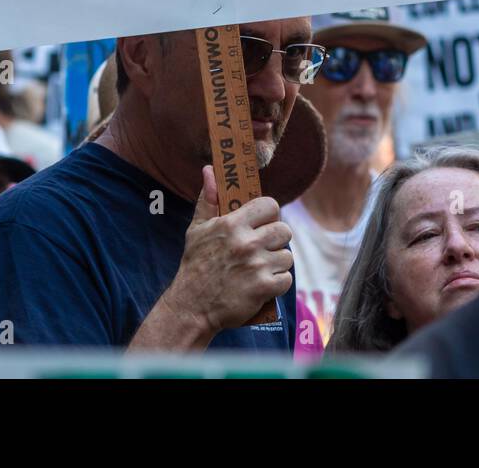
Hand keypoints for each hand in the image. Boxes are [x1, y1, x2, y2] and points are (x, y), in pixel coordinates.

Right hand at [163, 165, 292, 335]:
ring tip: (260, 268)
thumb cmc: (195, 265)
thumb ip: (208, 199)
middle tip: (263, 248)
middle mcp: (246, 243)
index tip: (263, 224)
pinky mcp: (263, 288)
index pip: (270, 205)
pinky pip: (286, 279)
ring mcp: (256, 266)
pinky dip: (277, 283)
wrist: (190, 307)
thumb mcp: (197, 229)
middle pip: (284, 231)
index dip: (270, 214)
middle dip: (276, 240)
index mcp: (232, 224)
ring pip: (287, 256)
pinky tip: (263, 284)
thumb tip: (210, 170)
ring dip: (277, 263)